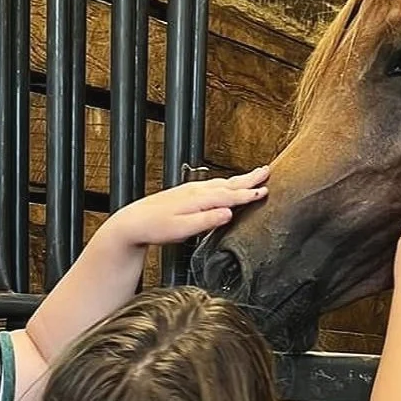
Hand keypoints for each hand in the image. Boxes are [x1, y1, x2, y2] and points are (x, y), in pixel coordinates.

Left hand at [104, 166, 269, 247]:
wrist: (134, 222)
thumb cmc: (156, 228)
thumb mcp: (183, 229)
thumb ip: (207, 221)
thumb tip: (229, 213)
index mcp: (198, 199)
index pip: (229, 196)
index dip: (249, 194)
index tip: (265, 191)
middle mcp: (195, 190)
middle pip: (228, 183)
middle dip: (249, 178)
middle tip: (267, 171)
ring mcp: (190, 190)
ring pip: (221, 182)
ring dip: (239, 179)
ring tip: (254, 175)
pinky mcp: (185, 193)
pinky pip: (213, 185)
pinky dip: (226, 183)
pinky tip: (226, 185)